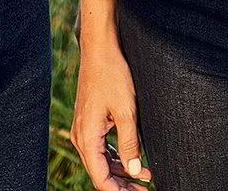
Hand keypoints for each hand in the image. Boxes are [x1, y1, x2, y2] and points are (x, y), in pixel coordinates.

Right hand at [71, 30, 150, 189]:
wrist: (101, 50)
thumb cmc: (113, 76)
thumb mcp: (126, 111)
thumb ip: (130, 143)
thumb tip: (135, 172)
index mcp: (87, 137)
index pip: (100, 177)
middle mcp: (82, 136)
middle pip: (100, 172)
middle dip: (121, 185)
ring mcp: (86, 129)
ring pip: (102, 162)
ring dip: (121, 172)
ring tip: (145, 179)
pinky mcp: (92, 122)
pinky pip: (102, 148)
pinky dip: (117, 158)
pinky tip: (133, 162)